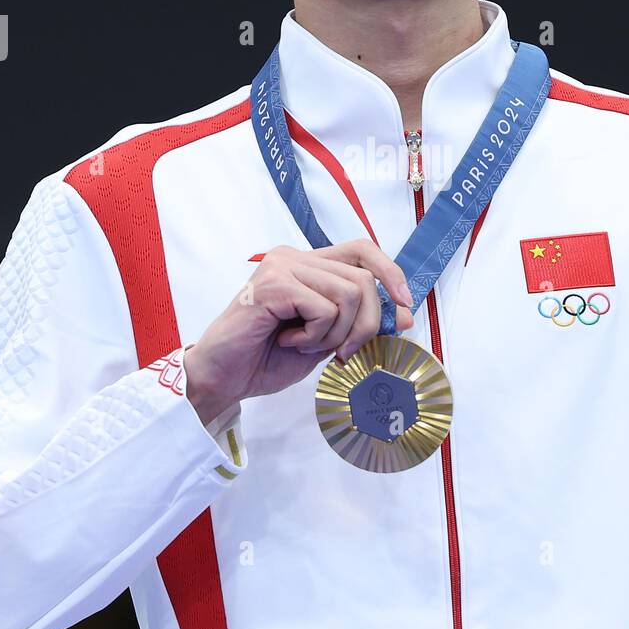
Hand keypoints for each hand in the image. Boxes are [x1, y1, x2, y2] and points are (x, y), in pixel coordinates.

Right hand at [183, 240, 415, 425]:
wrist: (223, 378)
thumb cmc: (266, 359)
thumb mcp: (326, 341)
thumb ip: (358, 322)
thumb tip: (404, 314)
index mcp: (308, 264)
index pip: (363, 250)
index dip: (391, 273)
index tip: (404, 308)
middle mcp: (295, 257)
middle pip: (363, 279)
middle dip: (366, 325)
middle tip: (342, 352)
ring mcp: (282, 266)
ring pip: (349, 294)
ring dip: (336, 334)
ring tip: (305, 346)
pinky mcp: (273, 283)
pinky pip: (324, 308)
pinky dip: (315, 336)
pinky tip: (289, 342)